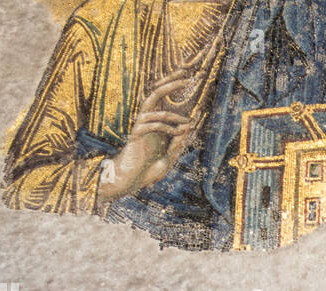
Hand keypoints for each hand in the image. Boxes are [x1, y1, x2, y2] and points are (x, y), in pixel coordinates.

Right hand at [99, 70, 196, 199]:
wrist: (134, 180)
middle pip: (156, 92)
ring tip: (189, 124)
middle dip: (171, 83)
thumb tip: (191, 125)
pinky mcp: (136, 134)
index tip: (187, 75)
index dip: (173, 84)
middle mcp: (147, 119)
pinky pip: (153, 125)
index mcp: (154, 120)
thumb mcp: (170, 153)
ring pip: (156, 109)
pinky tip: (179, 134)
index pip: (163, 97)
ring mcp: (141, 125)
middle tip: (187, 77)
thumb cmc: (149, 167)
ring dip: (175, 116)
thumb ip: (179, 140)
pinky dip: (168, 128)